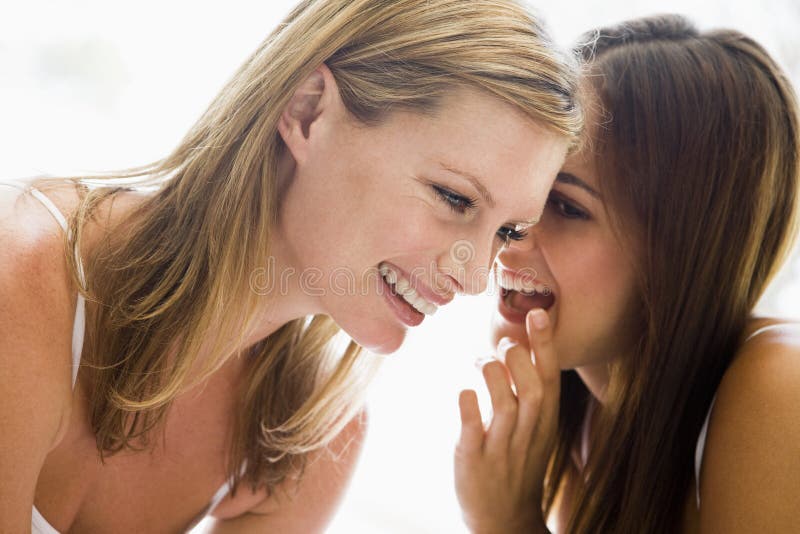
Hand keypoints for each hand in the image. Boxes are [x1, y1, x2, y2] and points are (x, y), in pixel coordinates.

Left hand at [455, 308, 558, 533]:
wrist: (504, 520)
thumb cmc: (517, 463)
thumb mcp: (536, 429)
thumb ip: (530, 390)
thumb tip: (518, 345)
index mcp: (544, 422)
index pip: (551, 377)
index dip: (545, 343)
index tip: (537, 311)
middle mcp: (527, 434)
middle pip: (534, 388)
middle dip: (519, 358)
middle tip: (503, 344)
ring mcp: (501, 448)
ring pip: (507, 406)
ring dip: (494, 375)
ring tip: (481, 361)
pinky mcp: (473, 461)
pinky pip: (473, 431)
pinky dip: (470, 407)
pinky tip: (465, 393)